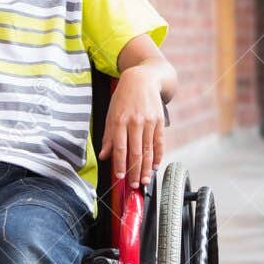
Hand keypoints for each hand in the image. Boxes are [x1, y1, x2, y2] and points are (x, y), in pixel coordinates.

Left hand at [99, 67, 164, 189]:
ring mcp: (149, 122)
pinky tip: (155, 166)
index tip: (120, 176)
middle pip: (136, 152)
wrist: (143, 79)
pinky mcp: (159, 122)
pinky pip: (159, 143)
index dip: (120, 164)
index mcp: (120, 120)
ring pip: (148, 150)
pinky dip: (158, 156)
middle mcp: (135, 122)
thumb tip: (104, 155)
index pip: (120, 147)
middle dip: (135, 171)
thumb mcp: (111, 113)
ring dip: (147, 168)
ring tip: (145, 180)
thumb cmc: (124, 97)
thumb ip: (108, 135)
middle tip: (134, 185)